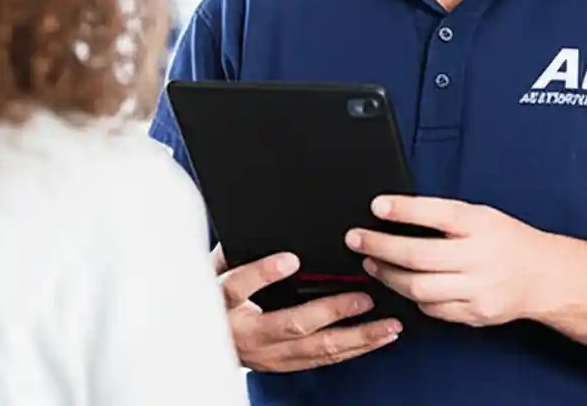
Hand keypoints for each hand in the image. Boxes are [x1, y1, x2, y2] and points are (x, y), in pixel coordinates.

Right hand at [213, 244, 402, 371]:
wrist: (199, 343)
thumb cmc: (210, 297)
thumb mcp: (211, 269)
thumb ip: (231, 250)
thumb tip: (251, 223)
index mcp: (223, 303)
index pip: (239, 286)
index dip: (263, 273)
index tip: (290, 259)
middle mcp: (247, 333)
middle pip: (292, 324)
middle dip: (332, 312)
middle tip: (364, 298)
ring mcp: (267, 353)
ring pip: (316, 349)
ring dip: (355, 337)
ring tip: (387, 325)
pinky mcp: (282, 363)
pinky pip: (322, 360)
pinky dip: (353, 349)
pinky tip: (376, 339)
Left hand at [345, 196, 561, 327]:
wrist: (544, 277)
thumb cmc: (505, 241)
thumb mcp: (480, 216)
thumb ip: (443, 217)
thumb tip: (392, 212)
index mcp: (480, 225)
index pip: (437, 214)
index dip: (404, 209)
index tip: (376, 206)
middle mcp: (479, 257)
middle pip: (419, 256)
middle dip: (380, 247)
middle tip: (356, 240)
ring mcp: (478, 289)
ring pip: (419, 288)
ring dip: (388, 276)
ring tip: (372, 263)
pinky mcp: (475, 314)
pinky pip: (432, 309)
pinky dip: (413, 297)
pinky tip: (404, 285)